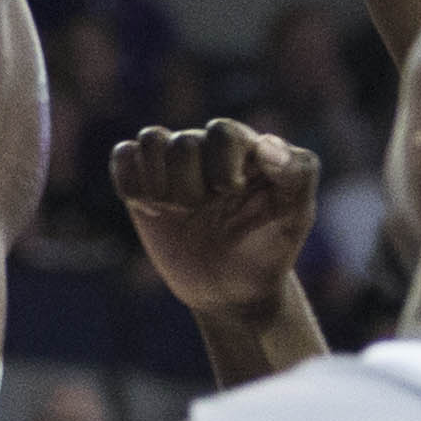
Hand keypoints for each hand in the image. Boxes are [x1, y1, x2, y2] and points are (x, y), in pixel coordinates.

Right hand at [110, 120, 317, 317]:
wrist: (233, 289)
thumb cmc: (269, 247)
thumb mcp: (295, 215)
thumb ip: (297, 174)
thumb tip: (265, 145)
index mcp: (246, 147)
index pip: (221, 130)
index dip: (221, 166)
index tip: (232, 195)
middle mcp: (208, 148)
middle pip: (182, 142)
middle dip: (191, 188)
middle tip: (204, 212)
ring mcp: (174, 164)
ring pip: (149, 140)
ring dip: (161, 185)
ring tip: (177, 211)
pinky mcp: (145, 182)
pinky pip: (124, 156)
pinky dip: (131, 182)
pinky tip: (152, 210)